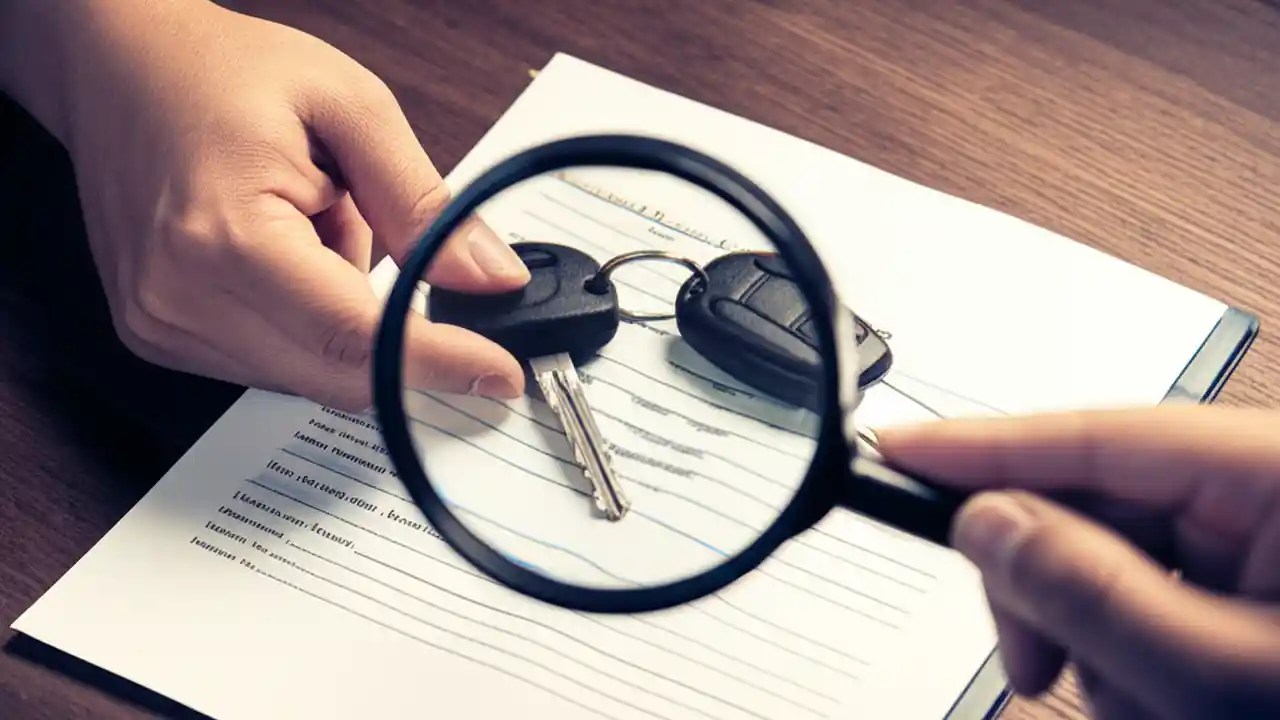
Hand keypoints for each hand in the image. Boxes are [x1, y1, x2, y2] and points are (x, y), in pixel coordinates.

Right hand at [15, 0, 529, 409]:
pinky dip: (313, 327)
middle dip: (407, 352)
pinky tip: (297, 257)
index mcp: (223, 236)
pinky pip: (274, 364)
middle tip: (460, 315)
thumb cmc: (221, 71)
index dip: (438, 362)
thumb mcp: (351, 110)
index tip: (499, 372)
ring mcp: (161, 324)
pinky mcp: (159, 335)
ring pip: (310, 377)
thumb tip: (489, 279)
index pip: (355, 338)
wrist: (121, 66)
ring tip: (325, 228)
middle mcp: (179, 297)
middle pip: (334, 377)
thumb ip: (423, 205)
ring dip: (351, 328)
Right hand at [878, 405, 1279, 719]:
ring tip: (1133, 701)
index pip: (1098, 436)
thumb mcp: (1215, 677)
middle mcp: (1261, 490)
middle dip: (1049, 588)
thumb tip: (987, 522)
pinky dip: (1125, 649)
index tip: (896, 450)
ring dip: (1089, 633)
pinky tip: (1149, 692)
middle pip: (1093, 501)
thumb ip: (1092, 594)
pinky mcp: (1245, 581)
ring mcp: (1255, 539)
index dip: (985, 445)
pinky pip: (1145, 591)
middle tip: (1030, 660)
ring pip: (1108, 554)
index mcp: (1277, 474)